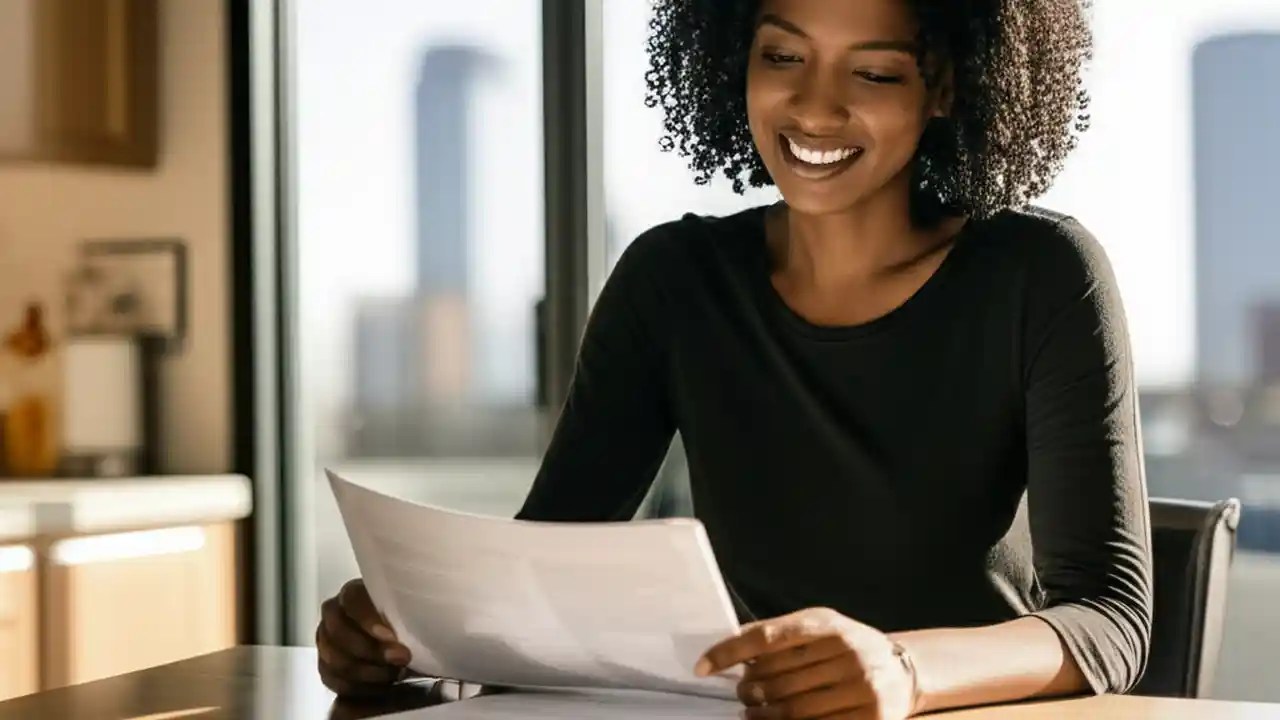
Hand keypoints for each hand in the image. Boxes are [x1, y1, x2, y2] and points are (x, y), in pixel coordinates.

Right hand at [317, 578, 412, 697]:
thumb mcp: (407, 611)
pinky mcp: (325, 667)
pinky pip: (334, 681)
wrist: (397, 642)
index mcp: (351, 593)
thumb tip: (421, 620)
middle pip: (339, 633)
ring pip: (336, 660)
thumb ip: (406, 614)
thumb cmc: (402, 620)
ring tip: (396, 673)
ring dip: (368, 672)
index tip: (391, 636)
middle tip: (401, 658)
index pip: (351, 601)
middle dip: (371, 650)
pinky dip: (360, 687)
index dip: (368, 620)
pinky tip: (382, 685)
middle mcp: (333, 614)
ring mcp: (325, 641)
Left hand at [695, 607, 917, 719]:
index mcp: (827, 624)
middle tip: (741, 692)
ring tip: (751, 713)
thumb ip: (780, 632)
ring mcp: (860, 686)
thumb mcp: (821, 626)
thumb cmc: (850, 647)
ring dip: (762, 715)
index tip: (701, 666)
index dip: (729, 652)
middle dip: (748, 688)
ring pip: (792, 709)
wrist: (902, 671)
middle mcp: (846, 651)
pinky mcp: (871, 718)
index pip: (766, 637)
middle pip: (776, 678)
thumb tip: (732, 644)